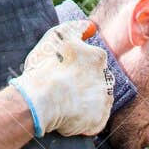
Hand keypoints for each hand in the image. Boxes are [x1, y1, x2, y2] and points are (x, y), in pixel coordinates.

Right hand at [12, 20, 113, 138]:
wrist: (42, 99)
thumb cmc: (47, 66)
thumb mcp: (58, 36)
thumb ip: (76, 28)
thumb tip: (90, 27)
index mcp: (98, 58)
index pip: (95, 61)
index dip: (80, 67)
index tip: (67, 72)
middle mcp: (106, 79)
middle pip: (99, 81)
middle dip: (86, 84)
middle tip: (66, 89)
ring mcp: (104, 102)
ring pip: (99, 101)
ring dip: (87, 102)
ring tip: (67, 103)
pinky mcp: (99, 122)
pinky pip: (95, 121)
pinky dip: (85, 120)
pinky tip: (70, 116)